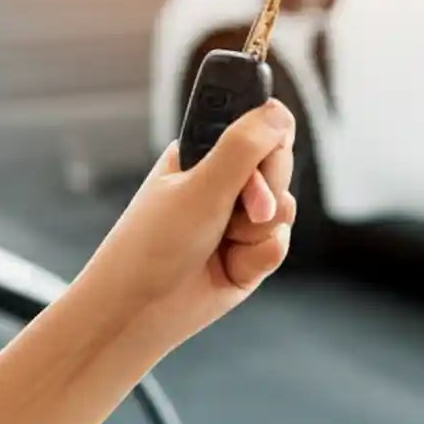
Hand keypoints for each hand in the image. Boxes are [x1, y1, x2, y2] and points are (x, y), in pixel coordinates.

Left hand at [71, 99, 296, 349]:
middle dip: (263, 195)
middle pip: (281, 168)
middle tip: (233, 212)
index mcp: (205, 152)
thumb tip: (277, 110)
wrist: (137, 313)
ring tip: (221, 243)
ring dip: (257, 232)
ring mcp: (239, 219)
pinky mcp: (250, 252)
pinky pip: (280, 245)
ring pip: (286, 210)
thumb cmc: (151, 247)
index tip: (252, 167)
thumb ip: (242, 147)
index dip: (267, 146)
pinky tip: (228, 266)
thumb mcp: (200, 187)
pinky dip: (257, 259)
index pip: (261, 127)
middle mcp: (225, 181)